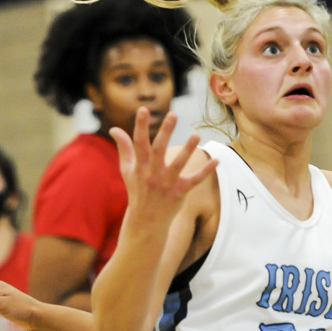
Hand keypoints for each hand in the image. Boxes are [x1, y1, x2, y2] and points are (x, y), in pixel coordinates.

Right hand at [110, 108, 214, 231]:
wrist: (146, 221)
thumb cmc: (137, 191)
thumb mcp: (127, 170)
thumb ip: (124, 148)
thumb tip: (114, 129)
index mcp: (140, 166)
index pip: (139, 143)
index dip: (140, 126)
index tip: (143, 109)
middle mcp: (153, 174)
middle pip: (159, 150)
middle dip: (165, 132)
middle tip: (173, 114)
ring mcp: (167, 184)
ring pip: (178, 164)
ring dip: (188, 149)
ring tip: (197, 135)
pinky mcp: (180, 192)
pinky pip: (194, 180)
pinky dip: (205, 171)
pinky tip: (217, 160)